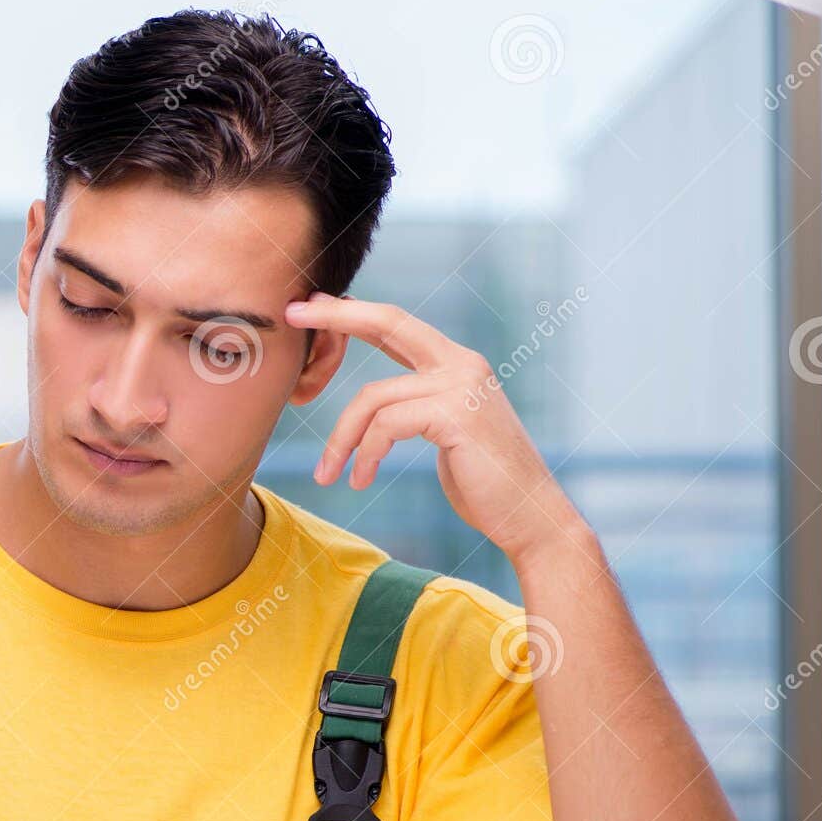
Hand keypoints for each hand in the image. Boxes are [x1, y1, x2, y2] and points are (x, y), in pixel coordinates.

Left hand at [284, 294, 587, 567]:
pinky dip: (365, 455)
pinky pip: (386, 426)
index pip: (396, 324)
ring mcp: (462, 385)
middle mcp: (462, 364)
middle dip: (336, 315)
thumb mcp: (446, 432)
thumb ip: (417, 408)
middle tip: (291, 312)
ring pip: (373, 397)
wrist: (531, 517)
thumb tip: (377, 407)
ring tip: (329, 475)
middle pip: (387, 322)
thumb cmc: (484, 483)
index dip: (353, 311)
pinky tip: (360, 480)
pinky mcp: (456, 415)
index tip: (313, 303)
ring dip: (342, 440)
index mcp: (457, 364)